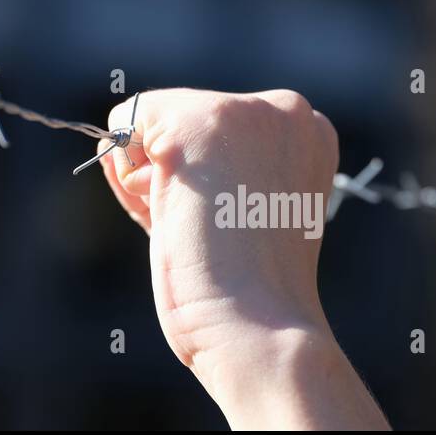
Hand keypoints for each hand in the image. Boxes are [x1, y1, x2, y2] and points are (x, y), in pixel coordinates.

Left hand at [98, 88, 387, 429]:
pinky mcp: (194, 122)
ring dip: (152, 179)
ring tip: (194, 223)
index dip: (209, 183)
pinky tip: (167, 211)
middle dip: (177, 175)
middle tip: (212, 231)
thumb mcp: (255, 212)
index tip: (234, 228)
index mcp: (310, 133)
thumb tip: (141, 155)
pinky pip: (125, 124)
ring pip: (153, 123)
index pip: (226, 133)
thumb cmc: (253, 290)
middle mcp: (285, 110)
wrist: (259, 325)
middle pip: (187, 119)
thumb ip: (228, 172)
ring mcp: (242, 111)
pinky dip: (126, 176)